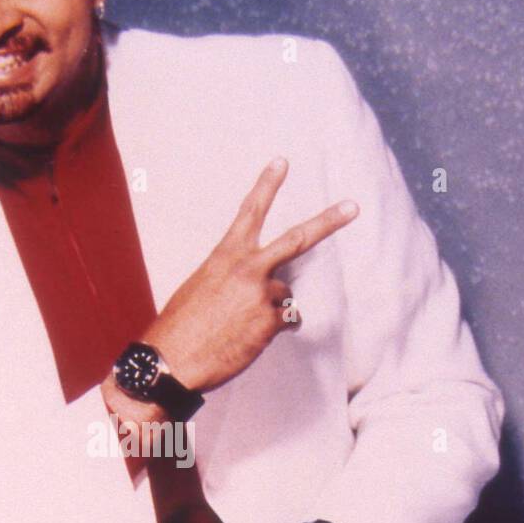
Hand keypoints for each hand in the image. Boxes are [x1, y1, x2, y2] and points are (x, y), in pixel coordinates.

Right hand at [141, 158, 357, 392]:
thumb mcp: (200, 287)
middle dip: (328, 222)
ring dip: (271, 310)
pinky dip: (271, 331)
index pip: (250, 212)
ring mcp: (261, 295)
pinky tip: (247, 339)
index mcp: (225, 255)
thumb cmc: (180, 326)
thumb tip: (252, 288)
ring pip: (285, 296)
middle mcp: (248, 269)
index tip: (282, 162)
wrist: (171, 360)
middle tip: (352, 207)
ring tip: (242, 326)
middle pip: (297, 239)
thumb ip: (230, 277)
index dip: (267, 185)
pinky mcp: (269, 322)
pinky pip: (285, 322)